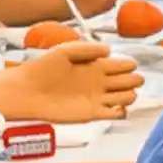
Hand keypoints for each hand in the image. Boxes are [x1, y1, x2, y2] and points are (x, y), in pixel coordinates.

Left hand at [0, 42, 143, 122]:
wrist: (28, 91)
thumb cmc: (43, 68)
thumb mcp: (64, 51)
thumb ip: (86, 49)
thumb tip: (109, 50)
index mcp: (94, 65)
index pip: (120, 65)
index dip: (128, 65)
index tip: (131, 65)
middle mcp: (98, 81)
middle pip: (127, 81)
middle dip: (134, 80)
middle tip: (133, 80)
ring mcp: (97, 98)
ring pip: (125, 97)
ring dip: (129, 95)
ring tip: (124, 93)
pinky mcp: (92, 113)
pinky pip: (115, 114)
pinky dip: (121, 111)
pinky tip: (117, 107)